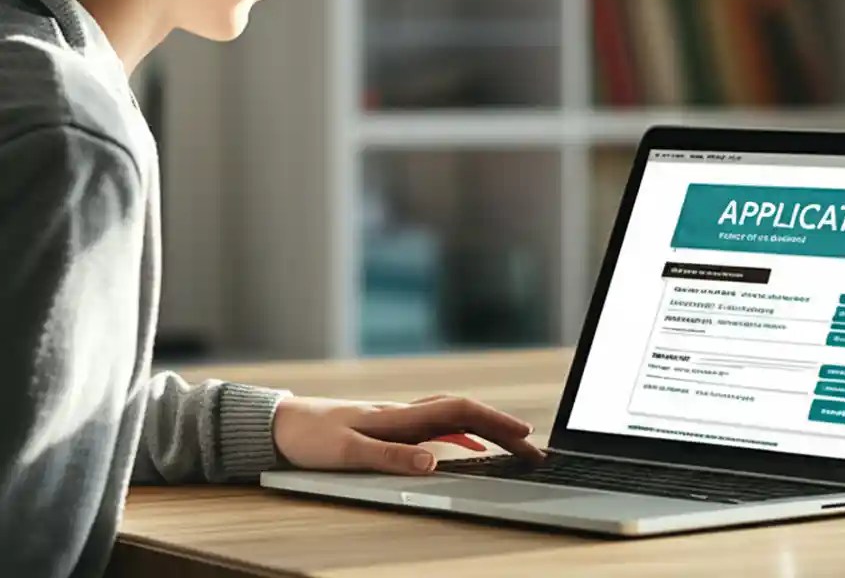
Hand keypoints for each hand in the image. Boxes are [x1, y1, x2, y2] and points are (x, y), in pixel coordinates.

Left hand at [272, 394, 544, 475]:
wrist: (277, 422)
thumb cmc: (308, 437)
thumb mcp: (346, 453)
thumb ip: (391, 457)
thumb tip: (434, 463)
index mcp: (399, 417)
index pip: (460, 412)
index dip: (496, 423)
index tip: (525, 438)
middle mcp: (404, 413)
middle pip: (466, 413)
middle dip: (503, 428)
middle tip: (534, 449)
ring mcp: (399, 418)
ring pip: (455, 417)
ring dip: (487, 429)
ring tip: (514, 445)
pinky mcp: (390, 425)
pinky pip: (437, 425)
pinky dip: (462, 434)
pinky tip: (470, 447)